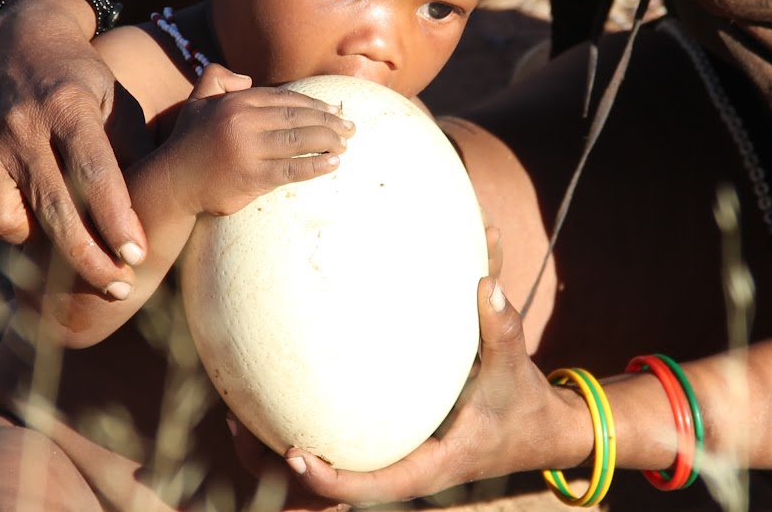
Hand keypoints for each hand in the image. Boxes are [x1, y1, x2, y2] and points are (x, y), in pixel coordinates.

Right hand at [0, 0, 144, 293]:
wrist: (21, 43)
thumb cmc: (85, 84)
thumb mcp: (118, 102)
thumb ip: (130, 151)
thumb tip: (150, 212)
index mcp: (69, 108)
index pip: (95, 174)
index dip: (116, 220)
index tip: (136, 258)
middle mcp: (19, 126)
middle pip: (51, 208)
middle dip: (87, 257)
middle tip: (119, 288)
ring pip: (1, 219)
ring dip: (31, 240)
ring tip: (60, 236)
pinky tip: (3, 229)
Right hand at [156, 64, 352, 216]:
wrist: (170, 184)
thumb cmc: (187, 144)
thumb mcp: (196, 102)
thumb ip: (216, 78)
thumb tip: (247, 77)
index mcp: (236, 102)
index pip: (285, 99)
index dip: (313, 105)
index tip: (333, 110)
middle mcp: (243, 121)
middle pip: (298, 117)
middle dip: (329, 121)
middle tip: (351, 127)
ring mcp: (248, 149)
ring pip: (300, 140)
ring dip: (329, 141)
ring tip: (345, 144)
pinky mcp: (252, 176)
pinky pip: (293, 169)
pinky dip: (316, 165)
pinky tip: (333, 164)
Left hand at [231, 229, 584, 505]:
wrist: (537, 432)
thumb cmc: (522, 405)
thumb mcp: (514, 367)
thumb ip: (501, 327)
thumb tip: (485, 280)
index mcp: (427, 467)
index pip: (368, 489)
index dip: (328, 479)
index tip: (292, 453)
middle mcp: (403, 470)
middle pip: (328, 491)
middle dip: (277, 469)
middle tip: (235, 427)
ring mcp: (395, 461)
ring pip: (327, 476)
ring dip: (279, 455)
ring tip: (234, 414)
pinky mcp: (394, 446)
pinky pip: (345, 447)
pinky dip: (313, 428)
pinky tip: (282, 392)